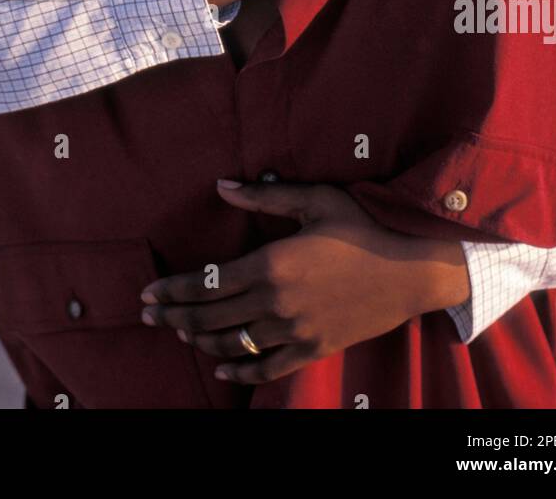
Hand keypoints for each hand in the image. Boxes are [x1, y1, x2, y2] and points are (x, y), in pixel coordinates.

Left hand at [139, 179, 468, 384]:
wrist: (407, 271)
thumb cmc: (360, 228)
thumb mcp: (314, 200)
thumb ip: (265, 196)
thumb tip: (221, 185)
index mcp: (271, 263)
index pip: (206, 283)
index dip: (172, 290)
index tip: (148, 293)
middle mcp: (276, 302)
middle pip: (209, 318)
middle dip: (173, 316)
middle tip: (148, 315)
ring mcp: (293, 331)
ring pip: (232, 344)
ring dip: (199, 340)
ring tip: (180, 333)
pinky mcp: (311, 349)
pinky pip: (265, 368)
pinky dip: (238, 371)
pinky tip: (221, 367)